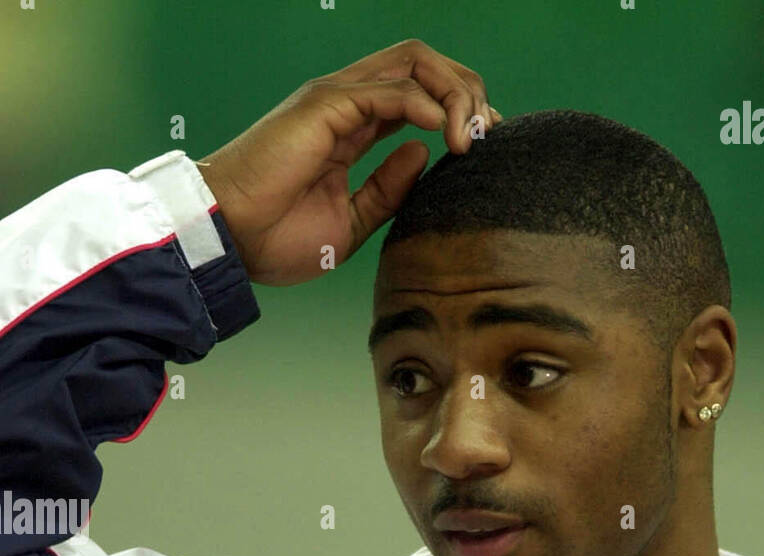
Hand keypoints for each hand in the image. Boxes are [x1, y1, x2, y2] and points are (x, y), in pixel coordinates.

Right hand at [196, 39, 500, 286]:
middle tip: (488, 136)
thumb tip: (425, 153)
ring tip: (471, 137)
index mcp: (354, 127)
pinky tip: (443, 137)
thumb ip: (389, 189)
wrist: (232, 241)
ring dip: (456, 94)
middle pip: (426, 65)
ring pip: (416, 63)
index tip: (483, 148)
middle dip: (469, 92)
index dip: (460, 112)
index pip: (421, 94)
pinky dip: (429, 106)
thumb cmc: (276, 237)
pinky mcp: (326, 105)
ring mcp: (337, 98)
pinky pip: (393, 89)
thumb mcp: (353, 222)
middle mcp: (348, 103)